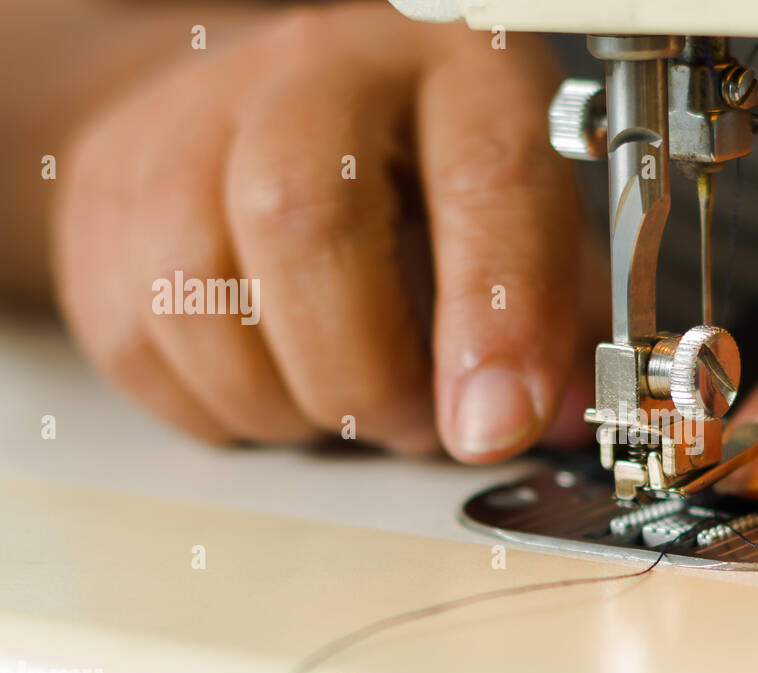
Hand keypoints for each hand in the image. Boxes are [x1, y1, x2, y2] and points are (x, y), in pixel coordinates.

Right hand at [54, 2, 601, 459]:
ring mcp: (192, 123)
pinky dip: (221, 403)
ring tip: (347, 401)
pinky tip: (275, 380)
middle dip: (369, 378)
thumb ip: (555, 319)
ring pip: (200, 299)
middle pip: (306, 227)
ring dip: (290, 403)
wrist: (262, 110)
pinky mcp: (107, 195)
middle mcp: (318, 74)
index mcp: (457, 71)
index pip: (486, 176)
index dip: (496, 315)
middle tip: (415, 426)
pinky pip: (140, 344)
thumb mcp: (523, 220)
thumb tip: (560, 425)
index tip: (494, 426)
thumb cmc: (420, 176)